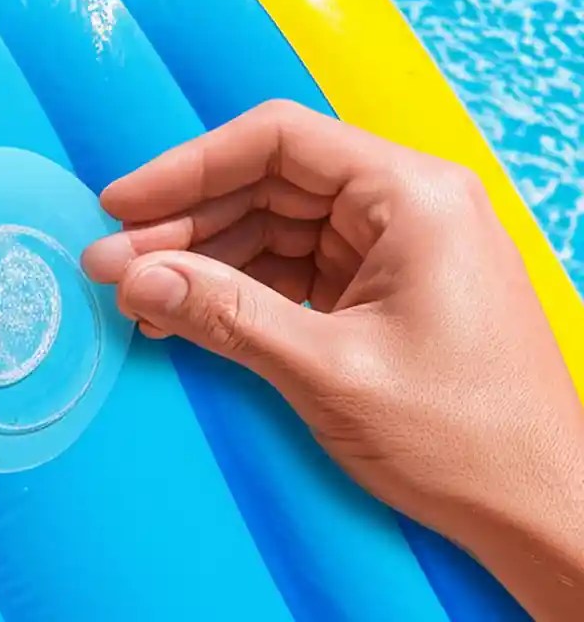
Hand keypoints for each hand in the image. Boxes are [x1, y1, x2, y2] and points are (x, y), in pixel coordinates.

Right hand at [82, 101, 583, 618]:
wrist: (539, 509)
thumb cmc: (462, 437)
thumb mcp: (328, 371)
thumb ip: (226, 314)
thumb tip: (135, 277)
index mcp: (411, 196)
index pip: (278, 142)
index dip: (188, 166)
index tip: (121, 203)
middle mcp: (405, 206)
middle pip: (269, 184)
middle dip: (185, 223)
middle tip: (111, 263)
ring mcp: (394, 249)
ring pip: (274, 227)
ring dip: (204, 259)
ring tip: (137, 296)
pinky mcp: (383, 291)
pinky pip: (293, 270)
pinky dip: (238, 289)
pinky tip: (185, 312)